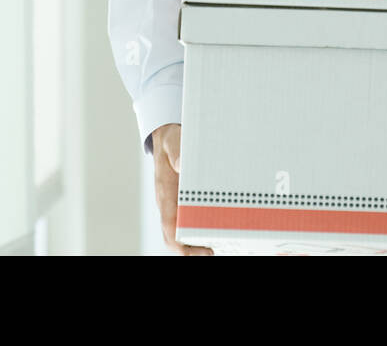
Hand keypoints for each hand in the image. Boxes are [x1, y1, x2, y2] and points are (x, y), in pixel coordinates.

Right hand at [151, 123, 212, 254]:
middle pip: (177, 236)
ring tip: (221, 241)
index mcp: (166, 195)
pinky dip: (203, 224)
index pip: (169, 228)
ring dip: (199, 239)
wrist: (167, 136)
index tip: (200, 249)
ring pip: (185, 229)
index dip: (181, 245)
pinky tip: (219, 223)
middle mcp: (170, 203)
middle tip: (214, 250)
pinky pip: (192, 216)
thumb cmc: (171, 142)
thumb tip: (183, 165)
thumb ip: (178, 153)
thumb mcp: (174, 143)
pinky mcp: (185, 197)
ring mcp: (177, 202)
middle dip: (194, 248)